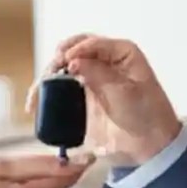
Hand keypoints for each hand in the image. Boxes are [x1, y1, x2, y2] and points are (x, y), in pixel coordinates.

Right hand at [0, 151, 92, 187]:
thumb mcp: (4, 164)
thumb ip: (37, 164)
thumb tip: (69, 163)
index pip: (64, 181)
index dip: (80, 166)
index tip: (94, 150)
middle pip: (60, 185)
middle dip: (73, 168)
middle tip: (87, 147)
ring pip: (51, 186)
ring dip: (60, 171)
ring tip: (72, 152)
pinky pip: (39, 187)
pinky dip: (46, 175)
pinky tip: (47, 162)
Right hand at [26, 34, 181, 165]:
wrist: (149, 144)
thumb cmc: (148, 116)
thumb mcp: (126, 93)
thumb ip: (99, 74)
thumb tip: (72, 60)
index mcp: (122, 53)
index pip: (93, 43)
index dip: (77, 49)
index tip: (65, 61)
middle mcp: (105, 60)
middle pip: (74, 50)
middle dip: (58, 59)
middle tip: (51, 73)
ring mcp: (93, 76)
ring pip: (64, 66)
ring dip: (49, 74)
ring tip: (39, 89)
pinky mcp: (84, 94)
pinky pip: (62, 86)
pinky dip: (48, 90)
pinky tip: (37, 99)